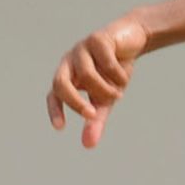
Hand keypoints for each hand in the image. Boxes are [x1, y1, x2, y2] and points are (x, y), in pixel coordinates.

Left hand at [46, 15, 148, 148]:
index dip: (55, 110)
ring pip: (87, 75)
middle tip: (93, 115)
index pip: (54, 94)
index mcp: (68, 76)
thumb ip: (95, 121)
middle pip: (60, 83)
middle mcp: (70, 62)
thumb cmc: (113, 71)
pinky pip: (106, 63)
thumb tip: (88, 145)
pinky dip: (117, 76)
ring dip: (105, 90)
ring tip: (118, 94)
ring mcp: (82, 49)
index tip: (60, 128)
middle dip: (75, 102)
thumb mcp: (105, 100)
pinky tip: (123, 78)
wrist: (131, 40)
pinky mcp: (98, 39)